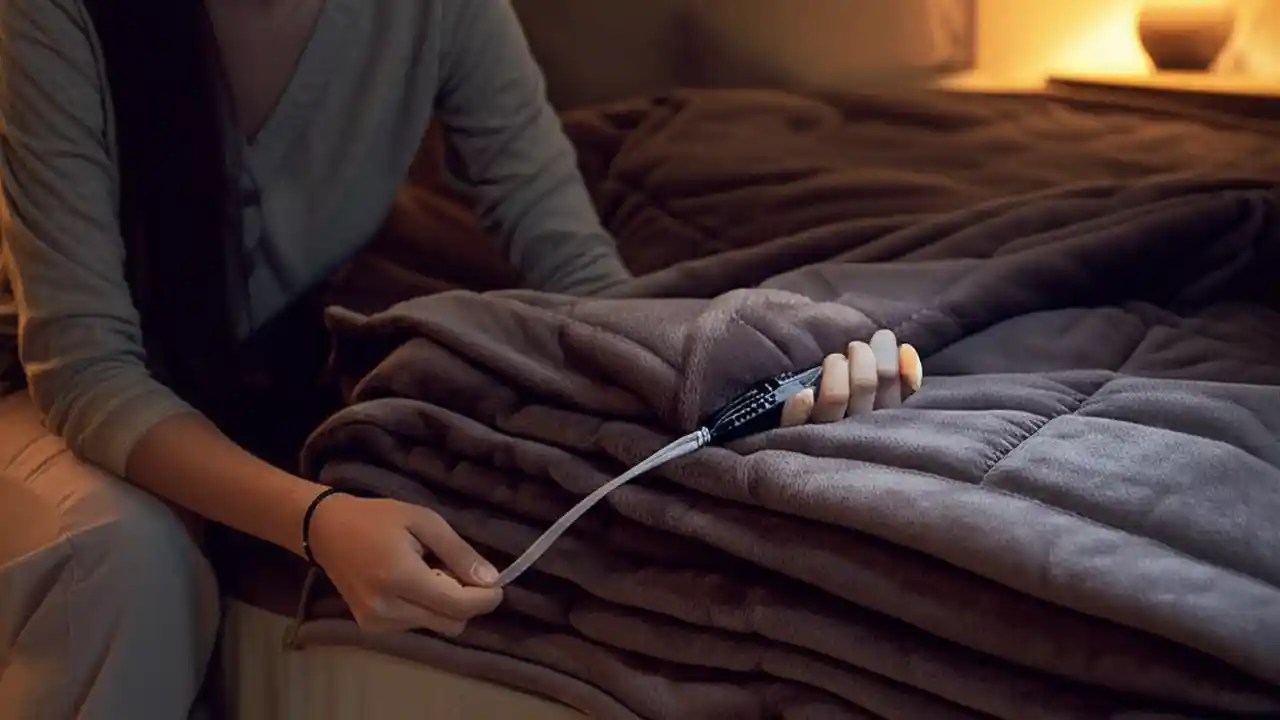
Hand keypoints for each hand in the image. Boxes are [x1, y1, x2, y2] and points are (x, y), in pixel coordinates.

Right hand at [306, 494, 503, 636]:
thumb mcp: (424, 521)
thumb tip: (490, 579)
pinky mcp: (371, 628)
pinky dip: (425, 609)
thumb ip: (458, 552)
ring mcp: (376, 623)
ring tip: (426, 573)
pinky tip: (411, 585)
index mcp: (401, 578)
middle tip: (456, 571)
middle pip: (451, 623)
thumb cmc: (377, 518)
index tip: (498, 584)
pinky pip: (416, 626)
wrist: (326, 531)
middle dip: (466, 602)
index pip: (457, 605)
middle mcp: (388, 609)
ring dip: (444, 605)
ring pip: (436, 626)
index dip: (485, 599)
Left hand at [783, 328, 923, 425]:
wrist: (810, 470)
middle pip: (865, 383)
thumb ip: (901, 380)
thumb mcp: (882, 402)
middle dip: (861, 354)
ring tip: (835, 362)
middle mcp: (857, 430)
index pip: (892, 381)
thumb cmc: (851, 419)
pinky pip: (797, 421)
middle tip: (856, 349)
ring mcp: (824, 435)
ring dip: (834, 368)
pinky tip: (804, 394)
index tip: (883, 339)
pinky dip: (801, 405)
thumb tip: (906, 351)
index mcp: (884, 421)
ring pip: (836, 396)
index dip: (888, 354)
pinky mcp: (794, 438)